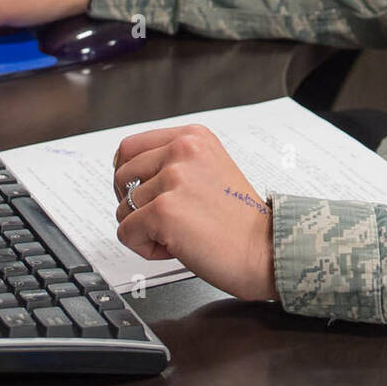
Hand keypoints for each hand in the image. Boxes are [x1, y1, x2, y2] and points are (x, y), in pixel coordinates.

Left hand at [113, 125, 277, 302]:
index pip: (130, 147)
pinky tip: (176, 247)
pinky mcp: (164, 211)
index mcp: (193, 137)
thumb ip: (173, 162)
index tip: (138, 192)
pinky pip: (126, 233)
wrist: (265, 248)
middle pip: (121, 177)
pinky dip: (146, 249)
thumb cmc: (239, 218)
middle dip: (134, 205)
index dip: (127, 176)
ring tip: (180, 233)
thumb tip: (125, 171)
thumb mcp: (209, 168)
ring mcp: (173, 179)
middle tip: (165, 220)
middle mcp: (183, 150)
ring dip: (145, 230)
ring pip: (123, 209)